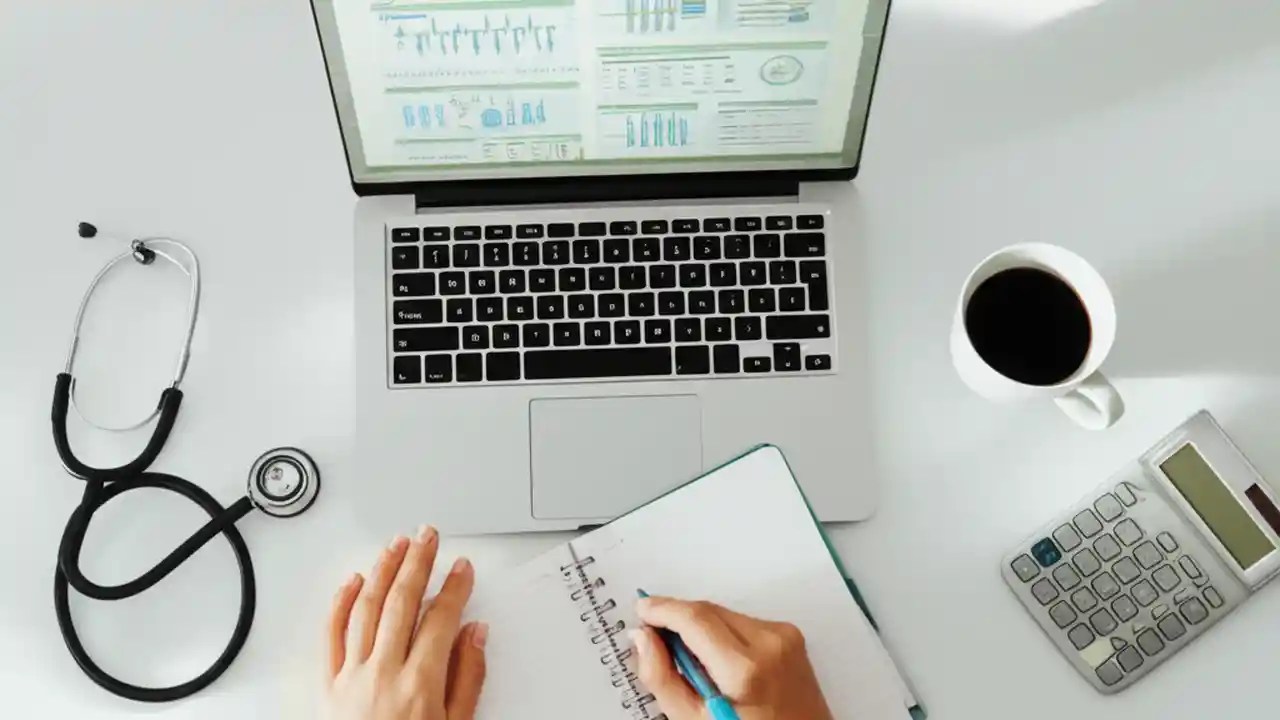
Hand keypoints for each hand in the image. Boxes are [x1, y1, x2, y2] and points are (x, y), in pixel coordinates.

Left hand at [324, 526, 487, 719]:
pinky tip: (352, 582)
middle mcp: (383, 674)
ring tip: (395, 545)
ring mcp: (351, 678)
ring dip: (382, 570)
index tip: (462, 568)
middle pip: (401, 602)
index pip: (441, 619)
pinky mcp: (327, 687)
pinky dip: (340, 604)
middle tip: (428, 536)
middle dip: (417, 563)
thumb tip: (473, 634)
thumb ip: (468, 679)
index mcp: (420, 685)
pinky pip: (331, 636)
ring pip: (365, 609)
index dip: (454, 587)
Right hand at [632, 596, 832, 719]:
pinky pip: (745, 621)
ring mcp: (785, 636)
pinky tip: (723, 662)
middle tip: (656, 636)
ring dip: (702, 627)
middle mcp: (769, 643)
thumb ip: (662, 678)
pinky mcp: (791, 635)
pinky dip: (726, 634)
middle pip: (708, 610)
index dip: (662, 609)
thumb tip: (643, 639)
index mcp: (745, 669)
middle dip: (678, 618)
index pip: (693, 618)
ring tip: (696, 663)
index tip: (643, 609)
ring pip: (725, 613)